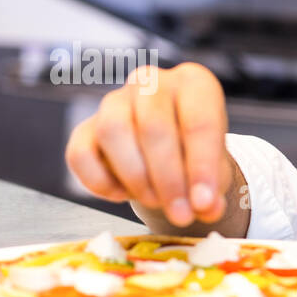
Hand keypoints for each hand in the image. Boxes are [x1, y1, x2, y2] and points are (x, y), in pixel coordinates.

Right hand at [65, 62, 229, 226]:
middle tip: (180, 213)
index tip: (203, 203)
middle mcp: (152, 83)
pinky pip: (80, 154)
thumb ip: (214, 190)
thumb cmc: (195, 154)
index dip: (202, 167)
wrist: (169, 151)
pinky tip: (122, 194)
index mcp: (194, 83)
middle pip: (153, 126)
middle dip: (168, 178)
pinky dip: (100, 182)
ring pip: (113, 132)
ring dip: (136, 177)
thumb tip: (208, 209)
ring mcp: (113, 101)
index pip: (199, 122)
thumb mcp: (216, 170)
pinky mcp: (84, 128)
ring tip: (155, 201)